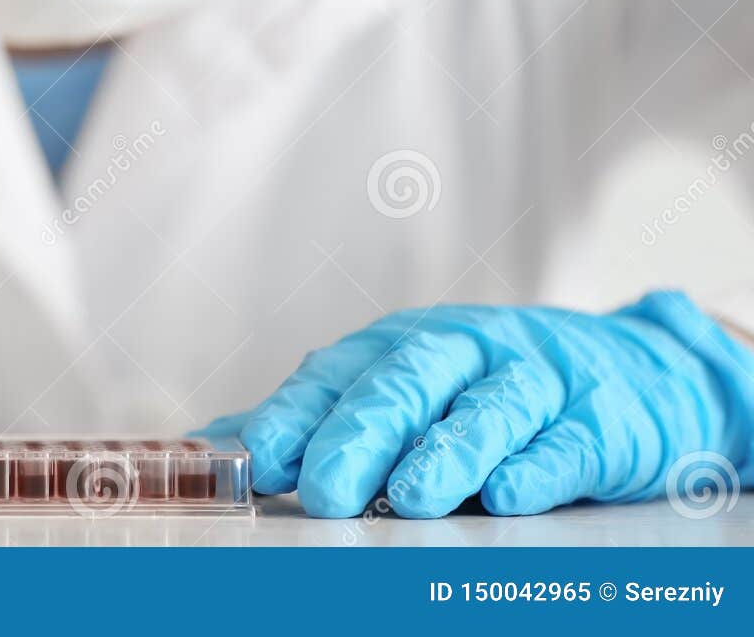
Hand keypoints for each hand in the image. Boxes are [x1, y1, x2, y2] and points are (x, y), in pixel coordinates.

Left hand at [202, 292, 753, 516]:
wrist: (636, 370)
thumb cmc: (491, 386)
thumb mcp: (401, 390)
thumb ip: (310, 421)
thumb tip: (208, 448)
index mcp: (401, 347)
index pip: (337, 375)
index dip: (296, 414)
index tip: (259, 460)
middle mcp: (462, 351)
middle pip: (405, 384)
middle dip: (360, 434)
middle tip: (325, 489)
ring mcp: (534, 380)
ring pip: (488, 407)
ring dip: (450, 449)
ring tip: (414, 496)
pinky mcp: (600, 419)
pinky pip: (569, 441)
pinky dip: (541, 465)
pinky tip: (512, 493)